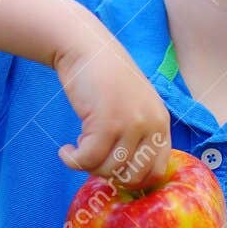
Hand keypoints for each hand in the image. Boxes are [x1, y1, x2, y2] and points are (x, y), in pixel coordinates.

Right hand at [52, 34, 169, 188]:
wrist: (86, 49)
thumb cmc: (105, 78)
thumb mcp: (134, 106)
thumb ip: (138, 135)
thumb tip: (124, 174)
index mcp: (161, 123)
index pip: (156, 171)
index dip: (132, 178)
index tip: (112, 171)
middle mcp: (151, 126)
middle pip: (133, 177)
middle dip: (109, 175)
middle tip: (93, 160)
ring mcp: (130, 125)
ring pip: (108, 170)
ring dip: (87, 166)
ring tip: (77, 148)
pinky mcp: (106, 123)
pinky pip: (87, 160)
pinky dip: (72, 161)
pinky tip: (65, 150)